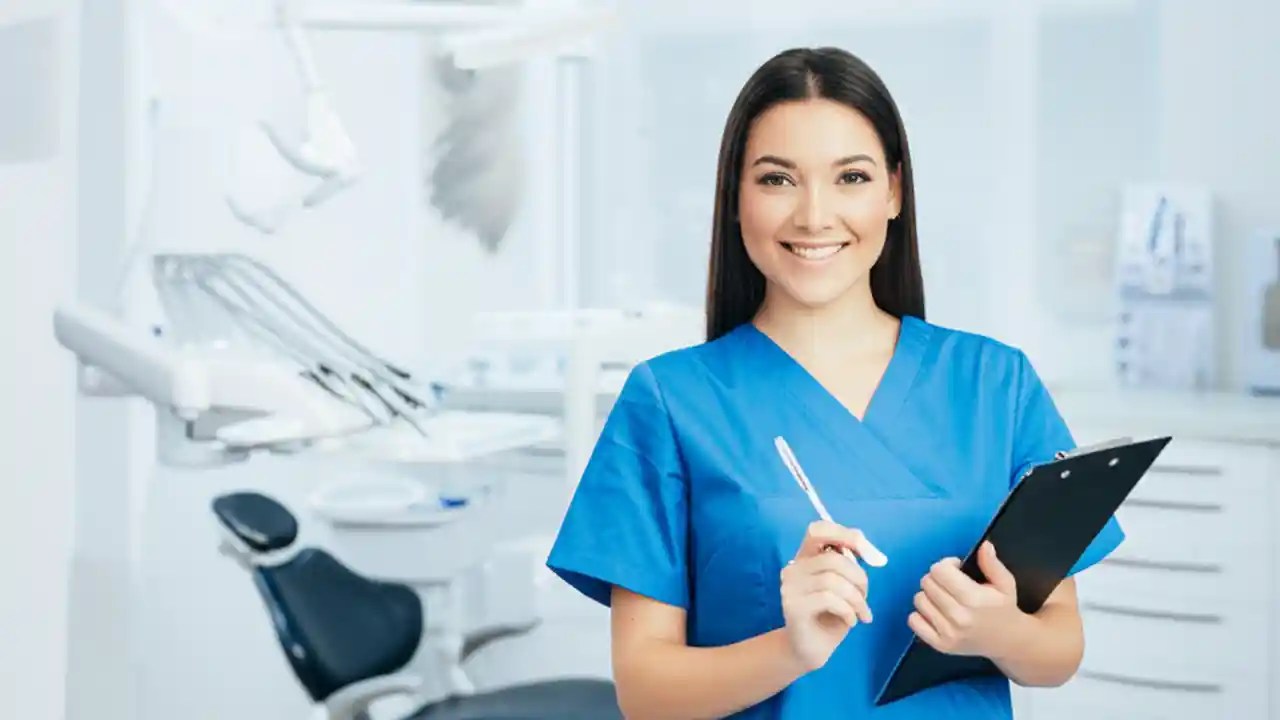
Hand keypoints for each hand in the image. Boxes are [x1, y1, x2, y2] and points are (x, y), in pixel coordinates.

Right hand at [780, 521, 887, 670]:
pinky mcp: (793, 607)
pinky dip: (848, 610)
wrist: (809, 650)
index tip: (865, 552)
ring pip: (833, 580)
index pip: (818, 530)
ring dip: (857, 599)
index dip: (843, 534)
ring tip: (862, 613)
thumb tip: (866, 547)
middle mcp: (792, 569)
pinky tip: (850, 621)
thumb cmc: (830, 616)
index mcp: (805, 558)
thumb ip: (850, 564)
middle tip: (865, 596)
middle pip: (832, 559)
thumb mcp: (845, 586)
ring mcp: (790, 588)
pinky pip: (829, 599)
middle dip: (859, 577)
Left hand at [908, 541, 1023, 658]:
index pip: (940, 570)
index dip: (947, 564)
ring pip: (919, 599)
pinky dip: (921, 614)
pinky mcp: (940, 645)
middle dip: (937, 578)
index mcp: (973, 599)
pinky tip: (936, 612)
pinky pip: (913, 621)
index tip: (956, 569)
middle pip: (927, 582)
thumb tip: (984, 546)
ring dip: (929, 595)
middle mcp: (958, 617)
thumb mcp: (1005, 583)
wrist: (1008, 641)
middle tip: (951, 584)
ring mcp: (948, 633)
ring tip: (945, 598)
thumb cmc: (1003, 609)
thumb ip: (992, 563)